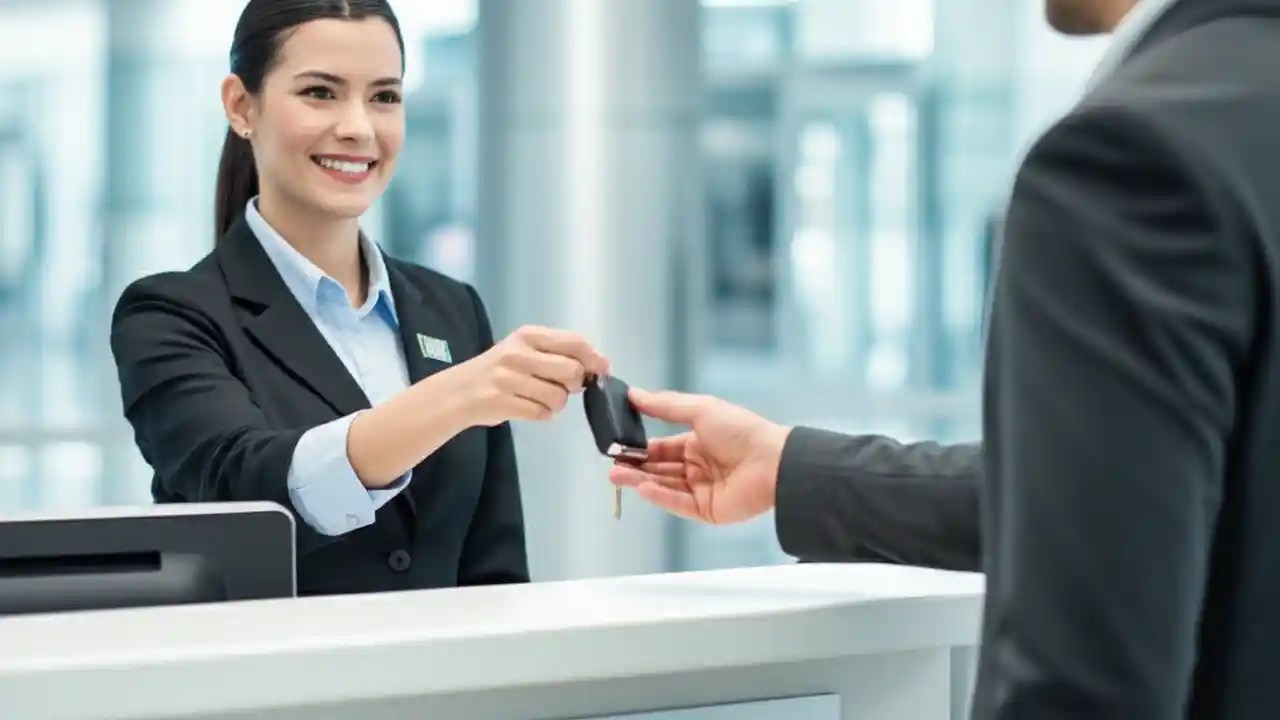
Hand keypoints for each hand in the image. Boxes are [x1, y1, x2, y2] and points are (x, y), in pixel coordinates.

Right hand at [458, 325, 609, 426]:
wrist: (458, 392)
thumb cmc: (499, 370)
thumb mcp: (525, 350)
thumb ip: (559, 353)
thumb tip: (601, 364)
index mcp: (528, 335)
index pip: (574, 342)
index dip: (594, 358)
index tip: (602, 369)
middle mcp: (518, 353)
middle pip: (572, 371)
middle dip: (575, 384)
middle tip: (565, 387)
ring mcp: (508, 378)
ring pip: (558, 397)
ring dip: (558, 404)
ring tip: (543, 400)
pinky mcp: (502, 402)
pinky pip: (541, 413)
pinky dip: (543, 414)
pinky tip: (530, 408)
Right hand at [608, 389, 791, 524]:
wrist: (773, 462)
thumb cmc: (742, 431)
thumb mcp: (701, 410)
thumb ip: (665, 406)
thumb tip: (634, 394)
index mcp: (698, 443)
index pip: (661, 448)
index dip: (640, 447)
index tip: (618, 444)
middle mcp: (698, 467)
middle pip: (659, 468)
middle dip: (635, 465)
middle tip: (611, 462)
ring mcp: (702, 490)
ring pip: (664, 486)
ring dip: (640, 480)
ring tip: (616, 474)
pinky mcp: (707, 511)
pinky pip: (678, 503)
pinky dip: (658, 496)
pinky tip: (642, 487)